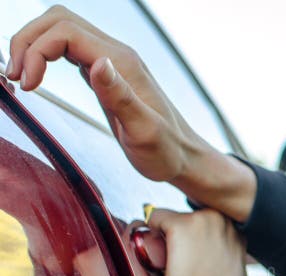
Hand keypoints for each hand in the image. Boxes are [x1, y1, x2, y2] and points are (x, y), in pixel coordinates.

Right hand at [7, 5, 256, 221]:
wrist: (184, 159)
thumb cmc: (167, 152)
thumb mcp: (144, 132)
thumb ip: (121, 97)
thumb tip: (98, 63)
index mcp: (123, 64)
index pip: (65, 33)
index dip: (36, 51)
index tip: (26, 85)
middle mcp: (117, 56)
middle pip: (58, 21)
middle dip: (27, 42)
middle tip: (14, 79)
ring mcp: (111, 63)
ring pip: (61, 31)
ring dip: (32, 46)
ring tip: (18, 78)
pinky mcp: (106, 75)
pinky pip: (68, 49)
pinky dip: (44, 55)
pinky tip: (35, 77)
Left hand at [147, 208, 255, 275]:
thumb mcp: (230, 270)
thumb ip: (220, 253)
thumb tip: (204, 253)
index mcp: (236, 228)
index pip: (201, 223)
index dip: (191, 245)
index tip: (196, 268)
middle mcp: (221, 218)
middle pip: (184, 218)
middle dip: (178, 239)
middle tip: (187, 271)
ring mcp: (202, 220)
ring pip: (168, 219)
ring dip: (165, 241)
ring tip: (178, 271)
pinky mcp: (182, 226)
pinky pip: (153, 219)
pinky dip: (150, 240)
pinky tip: (163, 265)